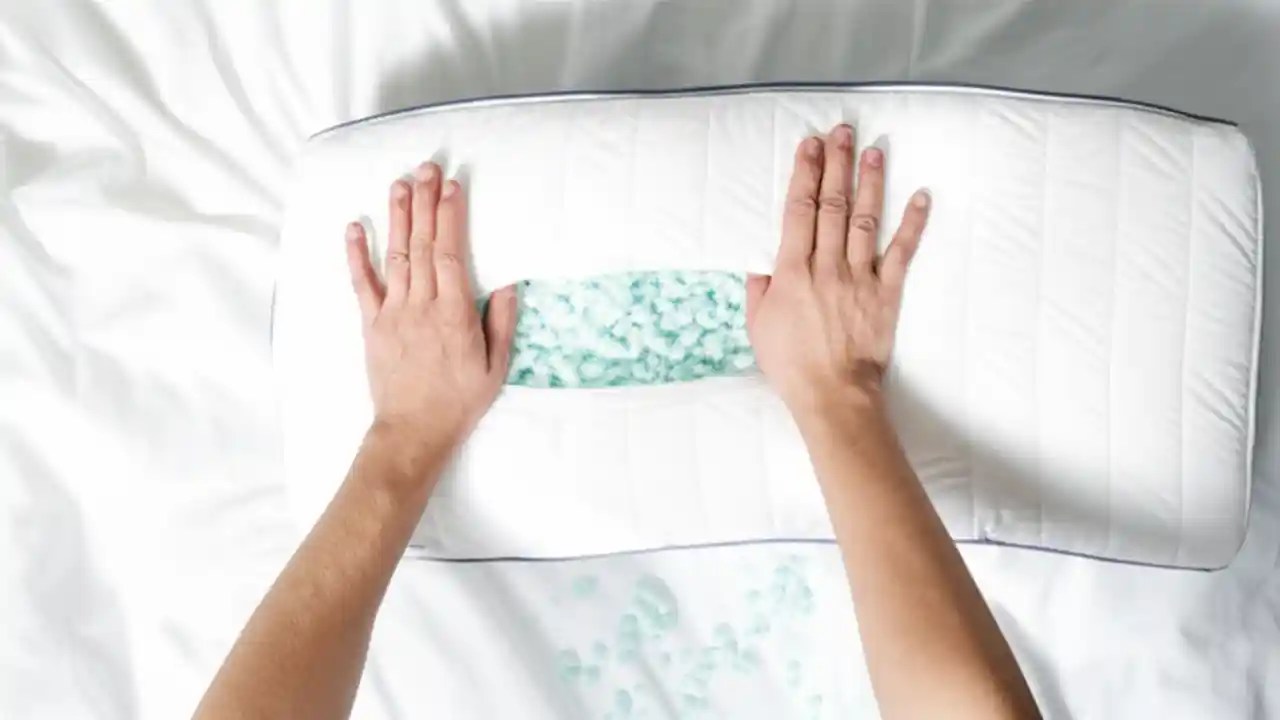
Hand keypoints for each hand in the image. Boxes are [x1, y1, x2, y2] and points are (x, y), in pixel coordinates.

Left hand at [345, 161, 516, 448]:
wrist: (413, 432)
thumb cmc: (459, 402)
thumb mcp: (495, 367)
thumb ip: (501, 324)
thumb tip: (506, 285)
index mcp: (454, 314)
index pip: (450, 253)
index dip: (449, 217)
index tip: (452, 187)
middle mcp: (421, 306)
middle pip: (421, 245)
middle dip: (424, 203)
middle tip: (427, 167)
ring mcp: (393, 313)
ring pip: (394, 256)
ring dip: (396, 217)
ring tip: (400, 183)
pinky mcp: (372, 325)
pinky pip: (362, 285)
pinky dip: (356, 255)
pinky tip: (355, 226)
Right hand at [746, 124, 929, 422]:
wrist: (833, 394)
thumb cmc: (791, 365)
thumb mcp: (758, 327)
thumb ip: (759, 291)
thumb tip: (761, 266)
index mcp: (792, 272)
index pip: (798, 210)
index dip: (804, 173)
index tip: (809, 145)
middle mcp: (826, 266)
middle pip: (832, 204)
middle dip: (836, 165)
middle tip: (841, 132)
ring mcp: (859, 277)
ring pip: (865, 219)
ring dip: (870, 182)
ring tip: (874, 150)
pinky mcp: (886, 293)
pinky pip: (901, 253)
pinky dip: (912, 223)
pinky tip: (920, 196)